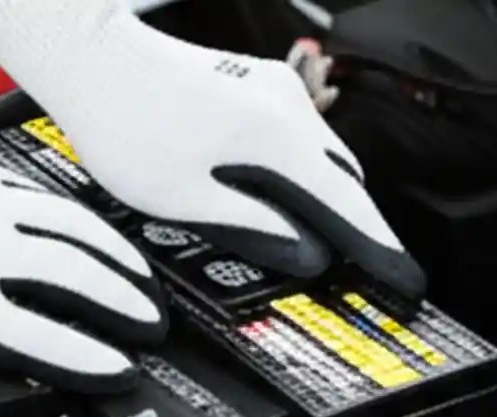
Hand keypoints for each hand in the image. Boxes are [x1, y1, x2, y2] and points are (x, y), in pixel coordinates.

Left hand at [0, 0, 426, 297]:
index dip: (380, 249)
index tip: (405, 279)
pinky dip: (306, 169)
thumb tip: (307, 255)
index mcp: (274, 138)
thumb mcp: (182, 198)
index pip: (348, 205)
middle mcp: (284, 106)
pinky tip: (286, 192)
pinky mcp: (252, 83)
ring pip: (323, 152)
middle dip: (361, 226)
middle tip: (369, 272)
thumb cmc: (124, 124)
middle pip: (345, 177)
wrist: (91, 57)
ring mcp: (270, 88)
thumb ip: (252, 227)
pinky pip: (299, 134)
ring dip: (331, 196)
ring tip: (330, 241)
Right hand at [0, 141, 167, 392]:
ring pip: (68, 274)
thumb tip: (2, 269)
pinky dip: (83, 352)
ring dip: (117, 305)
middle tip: (146, 299)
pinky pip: (39, 332)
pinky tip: (109, 366)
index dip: (94, 235)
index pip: (45, 202)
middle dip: (121, 270)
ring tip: (144, 330)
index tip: (115, 257)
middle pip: (72, 233)